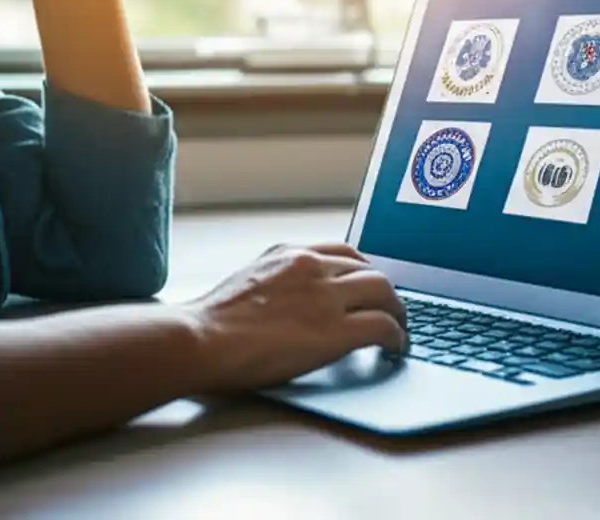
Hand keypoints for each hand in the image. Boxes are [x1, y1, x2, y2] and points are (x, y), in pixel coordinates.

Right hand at [185, 243, 407, 390]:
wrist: (199, 340)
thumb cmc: (209, 323)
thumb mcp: (246, 280)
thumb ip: (275, 280)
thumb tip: (290, 300)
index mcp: (289, 254)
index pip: (343, 251)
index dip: (363, 270)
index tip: (367, 285)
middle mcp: (312, 266)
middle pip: (370, 270)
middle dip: (385, 291)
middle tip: (391, 309)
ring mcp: (325, 297)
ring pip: (384, 292)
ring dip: (398, 311)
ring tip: (400, 328)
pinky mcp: (334, 331)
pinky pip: (382, 326)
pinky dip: (396, 336)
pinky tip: (395, 348)